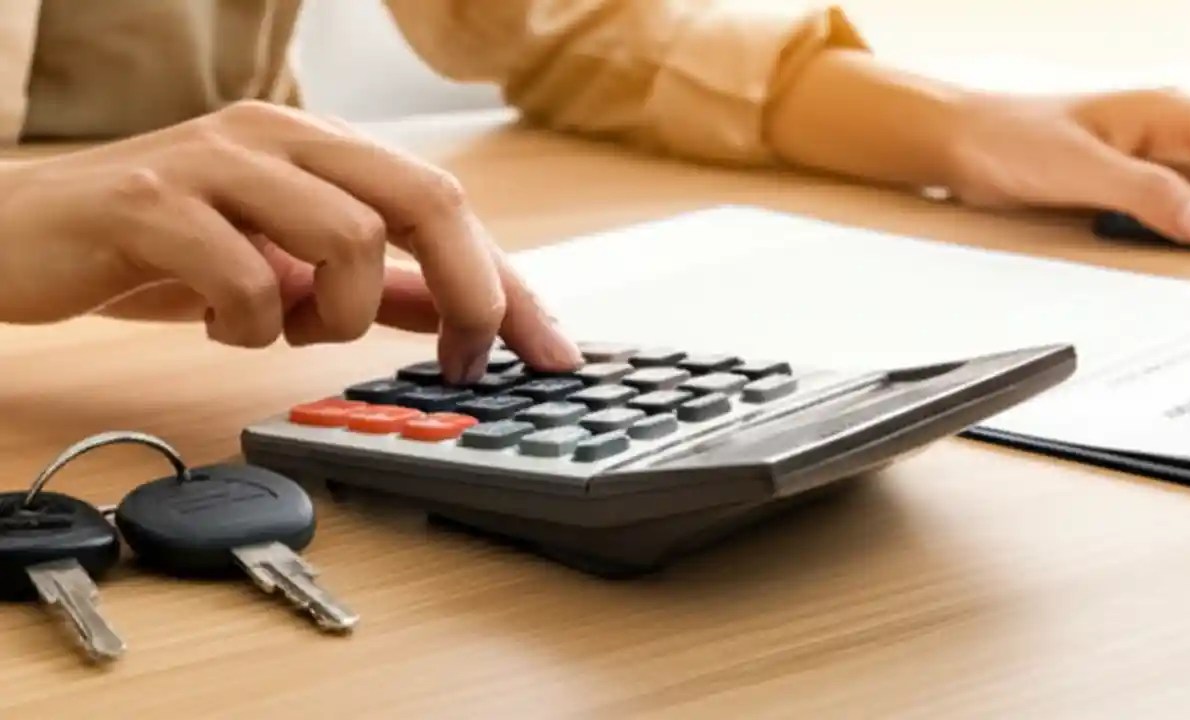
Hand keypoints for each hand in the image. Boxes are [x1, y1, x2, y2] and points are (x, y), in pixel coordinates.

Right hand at [0, 101, 581, 382]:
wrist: (19, 236)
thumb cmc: (160, 248)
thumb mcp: (285, 267)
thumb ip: (373, 285)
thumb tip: (460, 314)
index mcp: (319, 149)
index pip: (446, 207)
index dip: (509, 285)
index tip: (551, 352)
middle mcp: (279, 138)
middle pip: (425, 199)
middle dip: (469, 292)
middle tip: (465, 359)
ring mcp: (216, 163)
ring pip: (349, 238)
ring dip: (339, 313)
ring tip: (289, 326)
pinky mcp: (151, 202)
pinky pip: (247, 276)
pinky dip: (252, 324)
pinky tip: (223, 323)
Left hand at [766, 51, 1189, 244]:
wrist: (962, 148)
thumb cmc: (1011, 139)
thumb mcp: (1082, 169)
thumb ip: (1146, 194)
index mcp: (1171, 114)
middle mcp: (1171, 138)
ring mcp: (1153, 167)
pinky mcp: (1131, 193)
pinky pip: (1176, 217)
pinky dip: (1185, 236)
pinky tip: (1181, 251)